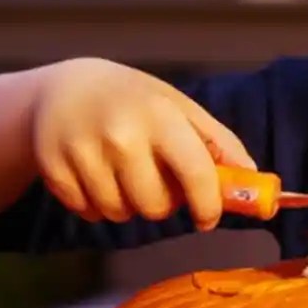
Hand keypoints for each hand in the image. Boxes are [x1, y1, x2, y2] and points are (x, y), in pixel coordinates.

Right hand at [31, 57, 255, 228]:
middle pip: (155, 206)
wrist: (60, 90)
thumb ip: (218, 142)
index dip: (208, 205)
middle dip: (163, 203)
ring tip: (123, 175)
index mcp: (159, 116)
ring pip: (121, 215)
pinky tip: (96, 175)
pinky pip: (90, 214)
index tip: (208, 218)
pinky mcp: (54, 171)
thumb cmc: (131, 100)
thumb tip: (254, 179)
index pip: (195, 174)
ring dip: (129, 205)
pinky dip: (98, 204)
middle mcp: (120, 135)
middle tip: (156, 182)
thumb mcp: (177, 107)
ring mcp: (83, 153)